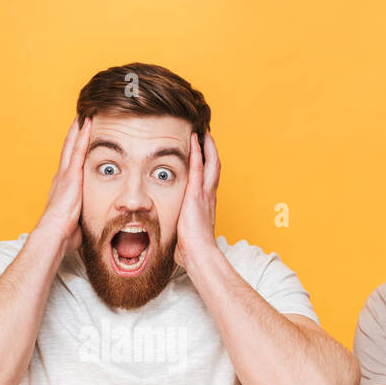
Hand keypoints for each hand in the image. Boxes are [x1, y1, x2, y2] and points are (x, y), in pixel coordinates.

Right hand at [32, 116, 90, 252]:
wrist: (55, 233)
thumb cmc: (64, 233)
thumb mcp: (76, 221)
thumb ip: (83, 216)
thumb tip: (93, 226)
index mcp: (64, 187)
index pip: (70, 163)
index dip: (74, 149)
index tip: (79, 138)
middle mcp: (62, 177)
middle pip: (69, 149)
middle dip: (74, 133)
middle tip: (80, 117)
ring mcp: (66, 174)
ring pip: (72, 145)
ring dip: (78, 129)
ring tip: (84, 113)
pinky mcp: (71, 175)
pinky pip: (78, 150)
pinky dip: (82, 136)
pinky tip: (87, 123)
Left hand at [174, 131, 220, 271]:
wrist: (199, 253)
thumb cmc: (191, 249)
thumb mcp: (184, 235)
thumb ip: (179, 230)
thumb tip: (170, 238)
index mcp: (206, 205)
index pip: (208, 180)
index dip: (208, 166)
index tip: (204, 155)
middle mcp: (209, 196)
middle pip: (215, 167)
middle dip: (211, 150)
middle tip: (207, 135)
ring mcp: (205, 193)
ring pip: (211, 163)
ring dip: (207, 146)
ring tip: (202, 132)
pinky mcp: (197, 193)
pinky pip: (199, 167)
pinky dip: (197, 152)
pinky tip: (194, 139)